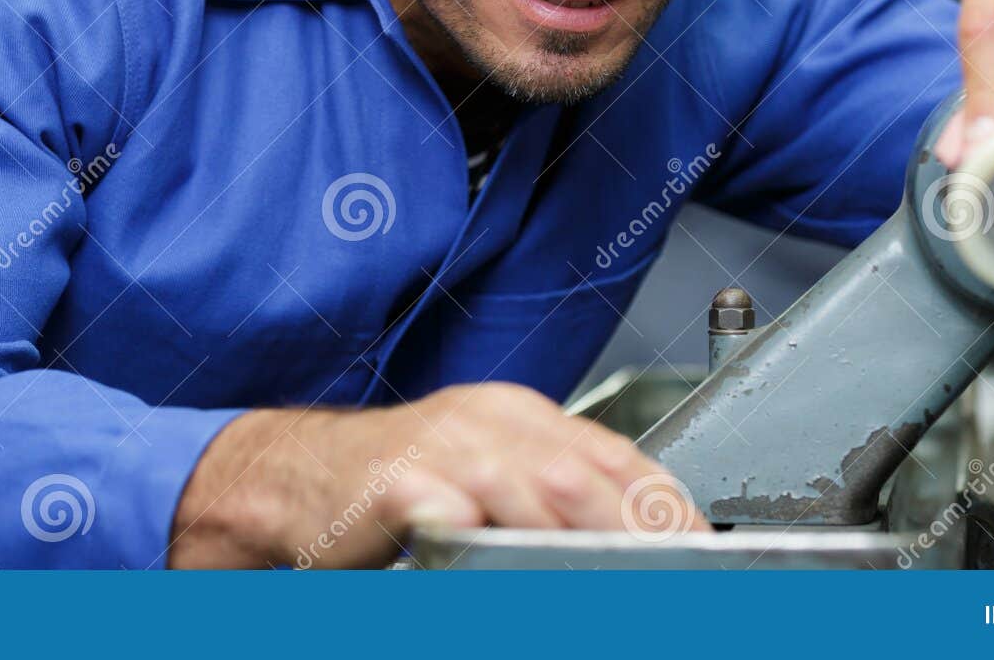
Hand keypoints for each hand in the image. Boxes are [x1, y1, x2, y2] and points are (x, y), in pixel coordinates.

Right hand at [167, 382, 707, 567]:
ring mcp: (443, 448)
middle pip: (583, 475)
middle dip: (633, 532)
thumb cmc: (399, 480)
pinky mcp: (398, 484)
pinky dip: (488, 541)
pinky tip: (504, 563)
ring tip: (611, 578)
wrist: (299, 479)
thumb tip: (634, 529)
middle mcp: (487, 422)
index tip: (694, 544)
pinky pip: (455, 512)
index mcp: (519, 414)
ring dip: (577, 541)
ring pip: (534, 489)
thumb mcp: (490, 467)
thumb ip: (554, 490)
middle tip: (665, 574)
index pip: (615, 455)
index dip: (663, 505)